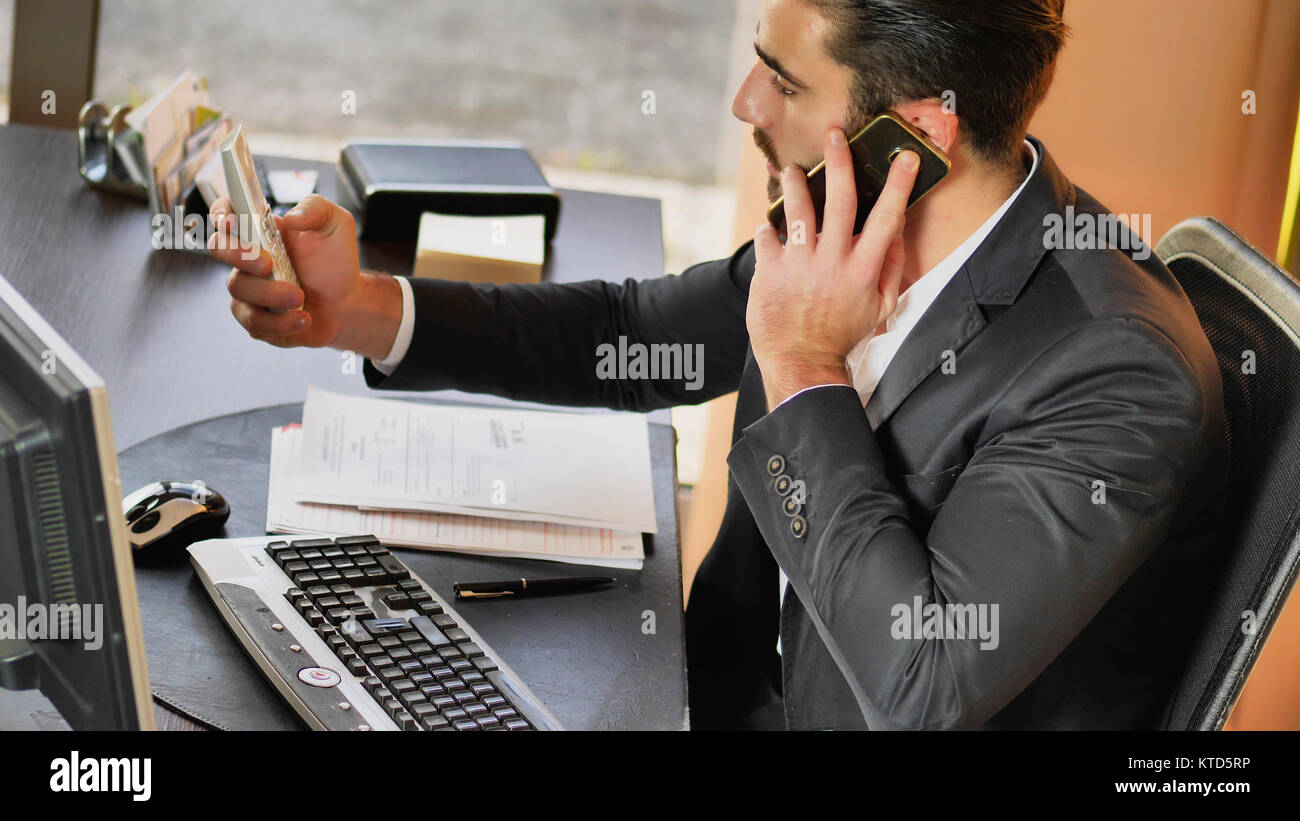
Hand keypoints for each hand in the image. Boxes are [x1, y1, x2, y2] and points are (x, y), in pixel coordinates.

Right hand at [209, 194, 400, 359]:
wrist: (348, 302)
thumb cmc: (336, 261)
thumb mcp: (336, 225)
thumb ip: (316, 209)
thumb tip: (291, 217)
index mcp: (261, 230)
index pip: (226, 212)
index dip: (221, 213)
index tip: (230, 221)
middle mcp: (247, 258)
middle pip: (219, 248)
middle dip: (239, 255)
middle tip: (269, 265)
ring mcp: (248, 290)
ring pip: (238, 290)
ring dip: (270, 294)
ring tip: (300, 297)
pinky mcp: (256, 320)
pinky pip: (254, 323)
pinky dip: (280, 322)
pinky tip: (303, 318)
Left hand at [747, 126, 919, 408]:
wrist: (800, 361)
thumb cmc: (842, 335)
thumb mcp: (878, 308)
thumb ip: (890, 269)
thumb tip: (895, 232)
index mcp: (863, 269)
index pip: (886, 218)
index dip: (899, 185)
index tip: (906, 156)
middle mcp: (832, 261)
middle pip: (840, 200)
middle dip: (840, 162)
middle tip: (836, 135)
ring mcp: (799, 264)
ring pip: (798, 210)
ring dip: (795, 184)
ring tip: (790, 169)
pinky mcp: (770, 271)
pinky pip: (767, 237)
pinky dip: (769, 229)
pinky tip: (771, 227)